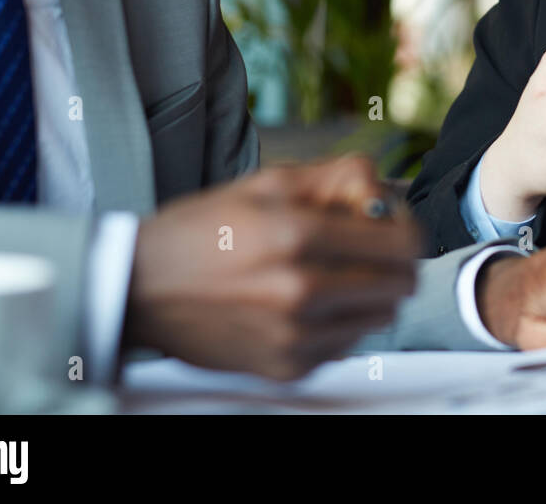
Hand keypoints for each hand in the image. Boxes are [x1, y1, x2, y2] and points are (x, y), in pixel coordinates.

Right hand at [123, 156, 418, 379]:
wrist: (141, 289)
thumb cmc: (204, 230)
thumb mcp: (269, 182)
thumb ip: (339, 178)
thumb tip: (385, 193)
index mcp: (296, 235)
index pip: (402, 242)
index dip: (403, 226)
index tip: (387, 221)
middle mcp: (299, 290)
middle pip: (402, 284)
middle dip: (394, 260)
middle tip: (367, 246)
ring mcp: (295, 336)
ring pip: (382, 317)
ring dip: (371, 293)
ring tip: (334, 273)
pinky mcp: (287, 368)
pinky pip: (349, 344)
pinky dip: (341, 323)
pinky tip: (309, 302)